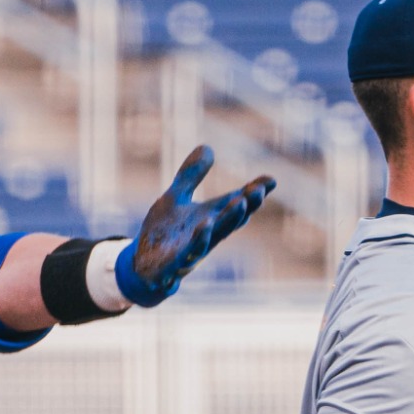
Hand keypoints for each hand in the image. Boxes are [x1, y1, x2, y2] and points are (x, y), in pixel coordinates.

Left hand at [121, 145, 274, 305]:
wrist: (142, 267)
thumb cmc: (164, 233)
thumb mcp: (175, 198)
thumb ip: (190, 176)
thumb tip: (208, 147)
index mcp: (210, 219)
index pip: (234, 204)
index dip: (252, 194)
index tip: (271, 180)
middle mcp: (206, 235)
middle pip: (230, 221)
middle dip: (245, 206)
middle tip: (257, 191)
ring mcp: (192, 251)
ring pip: (214, 236)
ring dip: (228, 221)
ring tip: (239, 203)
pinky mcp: (173, 265)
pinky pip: (188, 253)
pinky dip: (198, 240)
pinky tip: (205, 226)